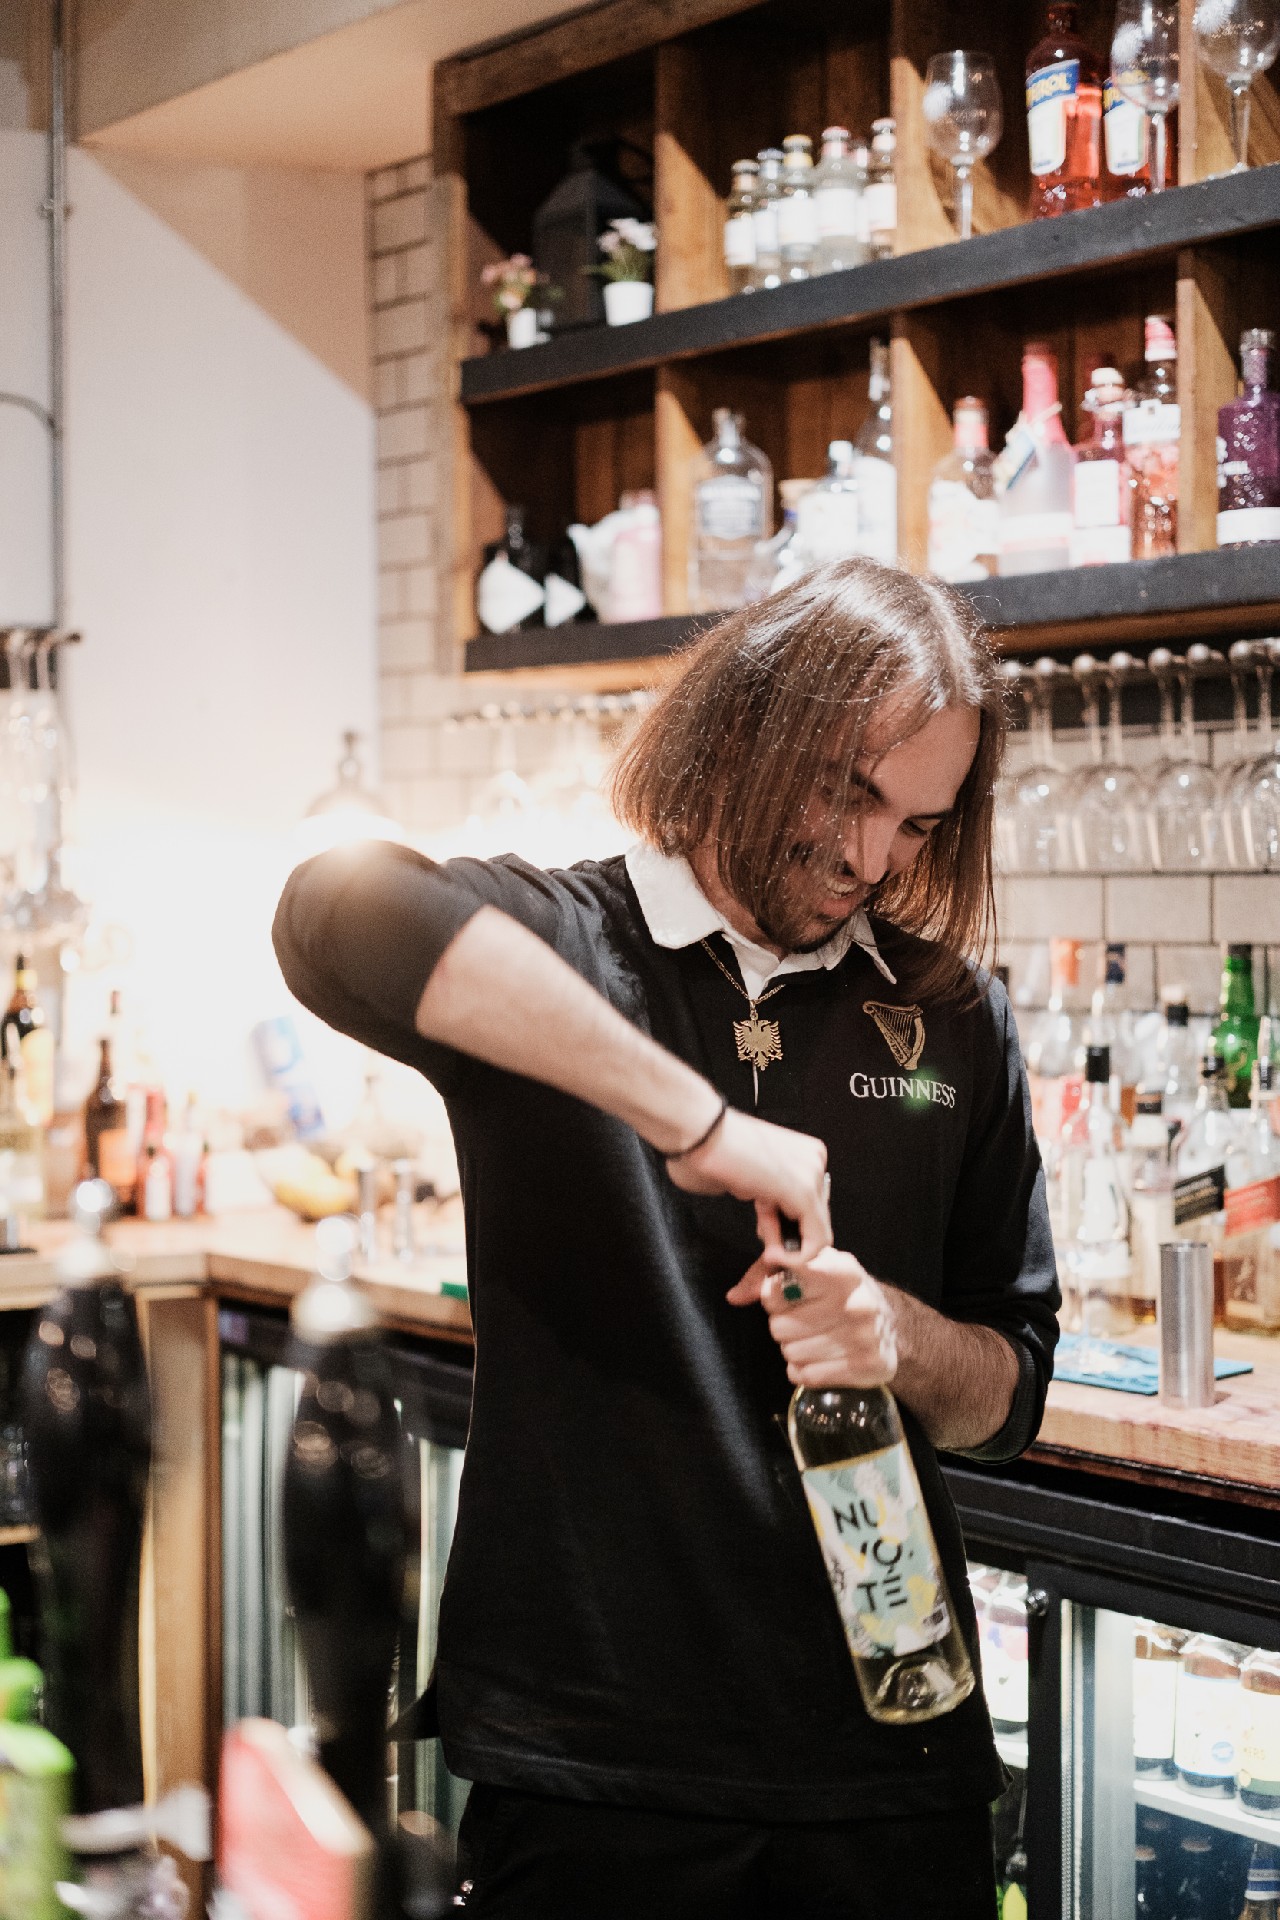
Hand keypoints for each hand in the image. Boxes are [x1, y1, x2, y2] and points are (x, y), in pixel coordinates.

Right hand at [665, 1105, 830, 1265]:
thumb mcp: (743, 1180)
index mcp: (800, 1152)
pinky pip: (816, 1241)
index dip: (784, 1223)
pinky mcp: (803, 1193)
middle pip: (813, 1217)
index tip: (764, 1232)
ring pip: (815, 1230)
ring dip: (784, 1242)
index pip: (807, 1202)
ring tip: (759, 1231)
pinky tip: (773, 1254)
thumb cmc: (707, 1150)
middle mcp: (813, 1160)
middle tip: (761, 1235)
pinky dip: (796, 1256)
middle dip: (784, 1233)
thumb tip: (770, 1227)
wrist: (697, 1131)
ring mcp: (812, 1174)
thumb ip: (764, 1201)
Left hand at [726, 1247, 898, 1388]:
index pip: (782, 1284)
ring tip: (811, 1340)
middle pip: (780, 1326)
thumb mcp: (810, 1269)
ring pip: (791, 1353)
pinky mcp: (867, 1366)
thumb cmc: (838, 1293)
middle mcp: (857, 1302)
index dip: (772, 1294)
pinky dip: (804, 1371)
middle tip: (799, 1322)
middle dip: (782, 1326)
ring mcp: (864, 1336)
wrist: (892, 1325)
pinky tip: (818, 1359)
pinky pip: (807, 1376)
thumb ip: (768, 1274)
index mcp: (842, 1270)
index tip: (778, 1295)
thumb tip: (734, 1296)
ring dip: (793, 1350)